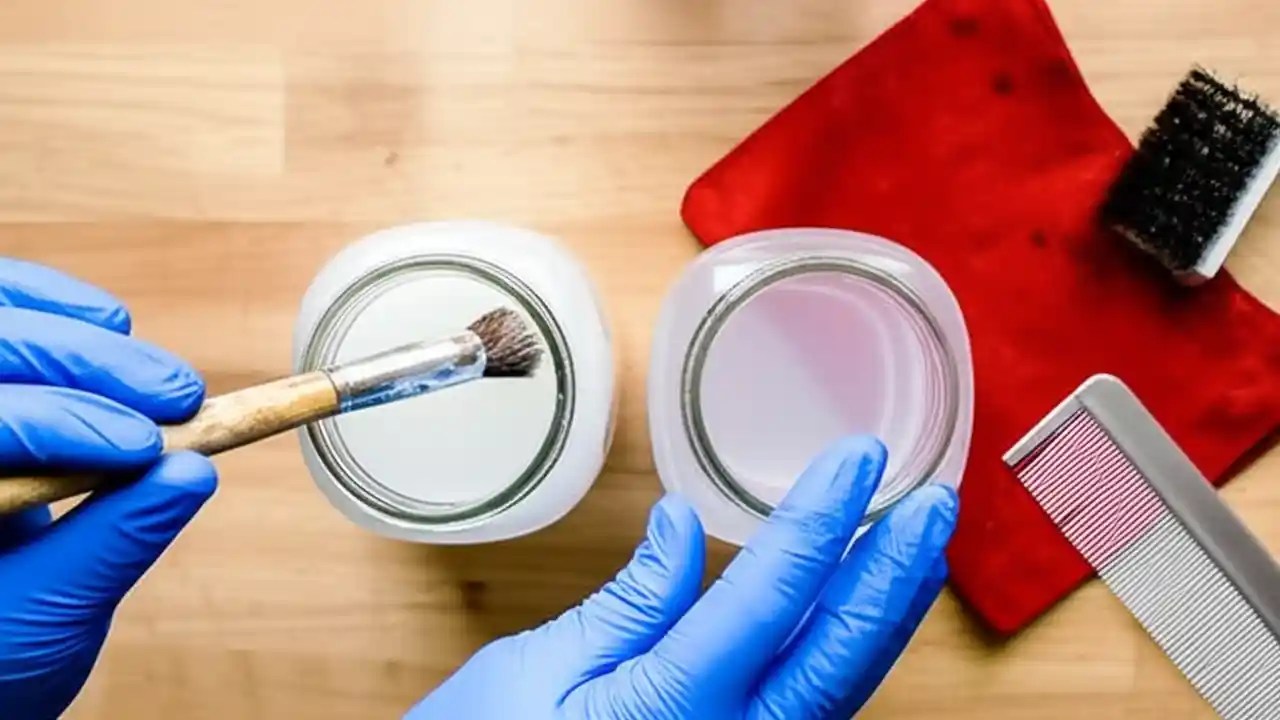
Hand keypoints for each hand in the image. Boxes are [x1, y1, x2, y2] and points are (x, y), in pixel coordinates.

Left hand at [0, 258, 216, 719]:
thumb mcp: (45, 616)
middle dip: (88, 364)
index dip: (66, 422)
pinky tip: (112, 326)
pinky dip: (56, 313)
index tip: (147, 447)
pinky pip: (3, 319)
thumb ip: (113, 541)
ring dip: (78, 332)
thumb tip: (193, 471)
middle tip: (179, 395)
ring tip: (162, 375)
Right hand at [409, 436, 957, 719]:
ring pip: (842, 691)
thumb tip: (684, 526)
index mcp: (668, 712)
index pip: (769, 601)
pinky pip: (812, 711)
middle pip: (839, 658)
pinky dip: (847, 654)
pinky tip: (859, 612)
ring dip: (885, 616)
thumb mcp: (534, 672)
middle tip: (933, 503)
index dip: (821, 522)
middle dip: (894, 577)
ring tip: (915, 546)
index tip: (857, 460)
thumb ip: (628, 604)